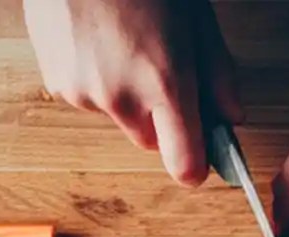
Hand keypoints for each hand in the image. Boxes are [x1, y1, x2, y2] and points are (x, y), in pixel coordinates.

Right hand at [23, 0, 242, 185]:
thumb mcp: (196, 19)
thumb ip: (218, 74)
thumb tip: (232, 116)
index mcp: (165, 82)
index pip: (185, 165)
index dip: (196, 165)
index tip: (203, 157)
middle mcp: (122, 98)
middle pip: (152, 142)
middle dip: (161, 119)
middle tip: (162, 69)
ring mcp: (84, 93)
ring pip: (119, 118)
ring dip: (126, 96)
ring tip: (124, 43)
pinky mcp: (56, 83)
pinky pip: (88, 98)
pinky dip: (96, 80)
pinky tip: (97, 40)